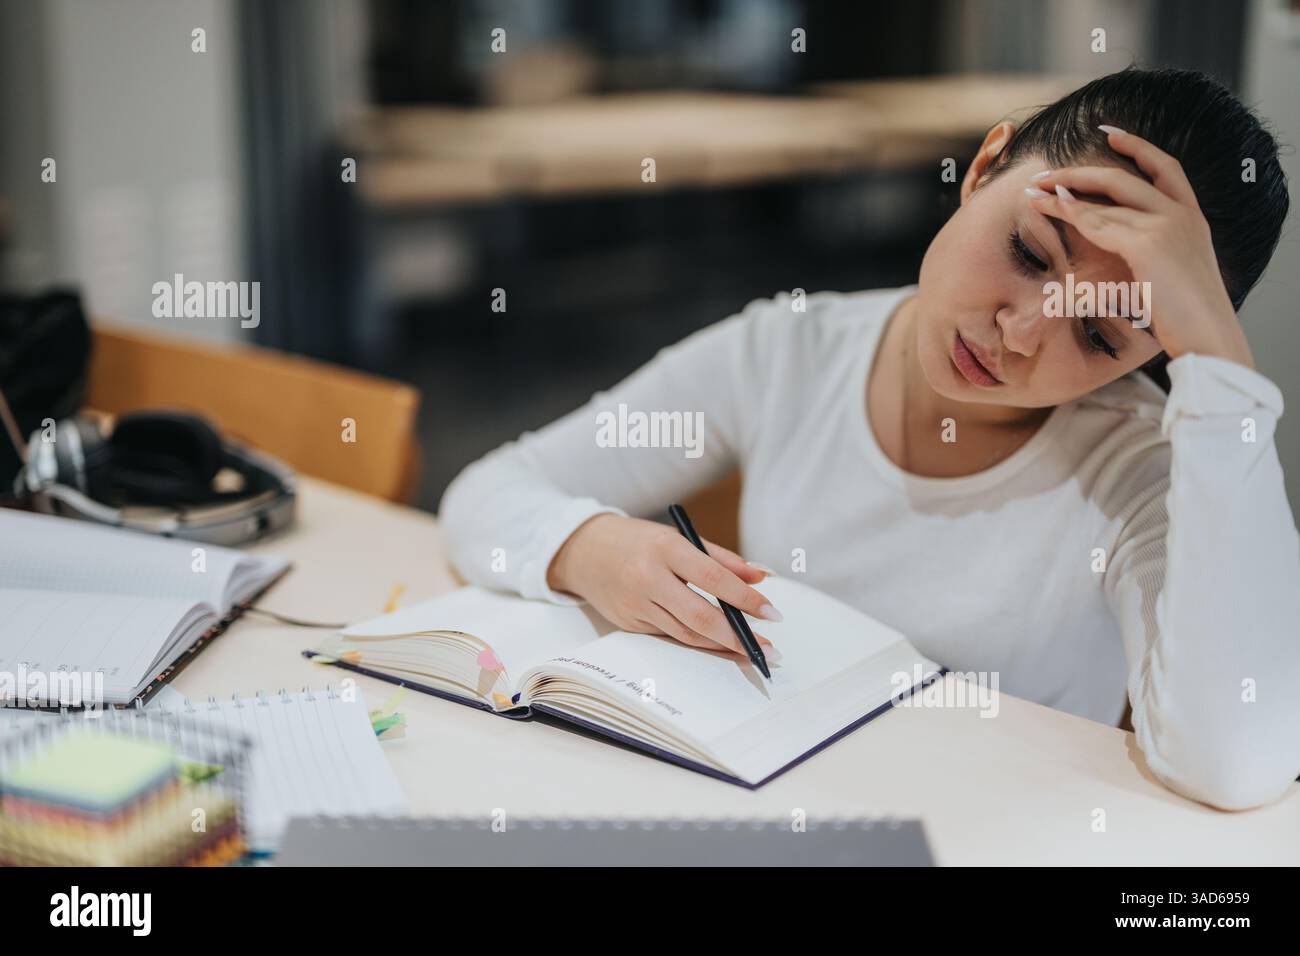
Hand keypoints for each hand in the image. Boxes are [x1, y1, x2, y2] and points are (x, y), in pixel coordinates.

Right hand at [547, 513, 781, 657]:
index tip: (772, 614)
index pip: (713, 579)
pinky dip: (698, 642)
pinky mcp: (628, 623)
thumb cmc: (638, 540)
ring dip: (722, 646)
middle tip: (769, 650)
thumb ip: (722, 558)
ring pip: (687, 634)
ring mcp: (635, 605)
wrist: (581, 550)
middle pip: (700, 617)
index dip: (746, 599)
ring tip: (751, 651)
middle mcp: (648, 578)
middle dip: (739, 637)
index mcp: (665, 548)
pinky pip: (670, 636)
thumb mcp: (678, 538)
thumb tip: (761, 577)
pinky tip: (719, 645)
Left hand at [1028, 127, 1253, 368]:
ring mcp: (1166, 225)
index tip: (1110, 134)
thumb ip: (1154, 255)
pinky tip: (1052, 206)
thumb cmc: (1190, 317)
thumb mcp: (1174, 275)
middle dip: (1080, 172)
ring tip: (1034, 191)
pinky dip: (1073, 211)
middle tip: (1045, 174)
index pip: (1166, 168)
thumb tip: (1122, 254)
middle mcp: (1182, 214)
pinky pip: (1101, 222)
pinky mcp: (1149, 244)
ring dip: (1065, 191)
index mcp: (1192, 218)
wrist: (1209, 337)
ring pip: (1106, 198)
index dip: (1138, 148)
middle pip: (1124, 178)